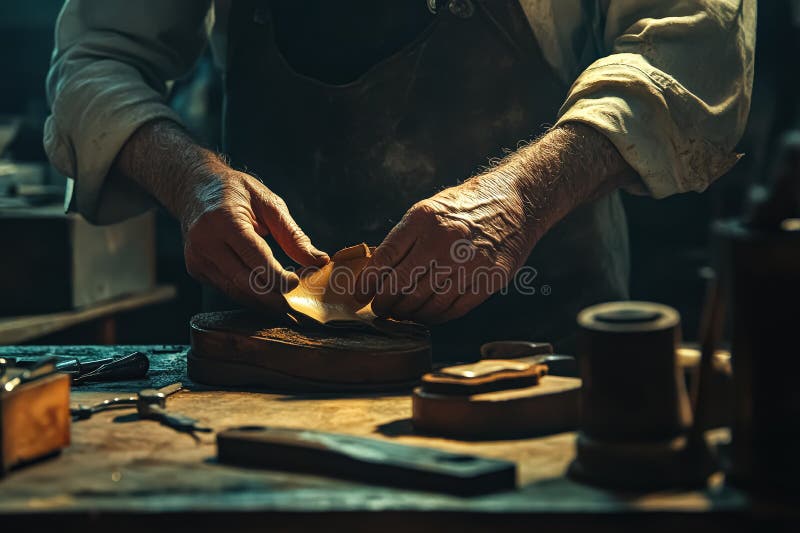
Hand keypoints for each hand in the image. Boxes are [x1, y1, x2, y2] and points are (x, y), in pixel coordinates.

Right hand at [180, 164, 328, 307]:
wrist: (194, 187)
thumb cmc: (236, 192)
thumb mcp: (268, 203)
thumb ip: (292, 234)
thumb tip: (318, 260)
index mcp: (223, 220)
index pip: (254, 256)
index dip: (276, 275)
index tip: (296, 285)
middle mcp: (204, 241)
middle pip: (243, 280)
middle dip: (272, 296)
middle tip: (296, 305)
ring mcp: (196, 257)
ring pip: (235, 290)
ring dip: (262, 300)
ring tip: (286, 303)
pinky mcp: (195, 268)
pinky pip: (227, 287)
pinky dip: (248, 293)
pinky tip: (266, 294)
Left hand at [354, 124, 636, 323]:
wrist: (516, 201)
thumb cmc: (465, 208)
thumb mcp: (429, 210)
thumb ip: (404, 240)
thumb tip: (375, 276)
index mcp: (423, 218)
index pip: (384, 260)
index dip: (366, 284)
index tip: (359, 296)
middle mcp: (444, 240)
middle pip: (401, 287)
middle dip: (385, 304)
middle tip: (381, 309)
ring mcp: (469, 262)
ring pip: (426, 304)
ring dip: (409, 314)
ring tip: (402, 314)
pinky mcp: (489, 279)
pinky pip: (454, 309)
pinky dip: (436, 316)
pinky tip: (428, 314)